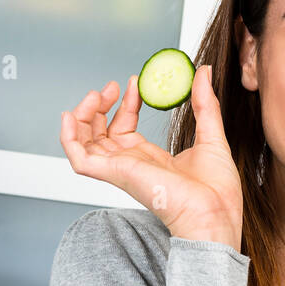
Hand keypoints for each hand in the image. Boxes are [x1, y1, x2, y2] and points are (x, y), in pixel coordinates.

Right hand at [59, 65, 242, 248]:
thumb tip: (204, 73)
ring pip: (84, 143)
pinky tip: (69, 115)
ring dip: (83, 115)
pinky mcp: (114, 174)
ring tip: (96, 95)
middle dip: (101, 105)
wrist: (215, 213)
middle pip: (100, 133)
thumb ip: (205, 104)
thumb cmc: (217, 191)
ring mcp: (121, 169)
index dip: (127, 102)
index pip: (126, 127)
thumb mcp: (212, 136)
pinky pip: (79, 159)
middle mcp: (132, 164)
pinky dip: (68, 138)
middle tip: (112, 86)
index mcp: (151, 159)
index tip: (135, 82)